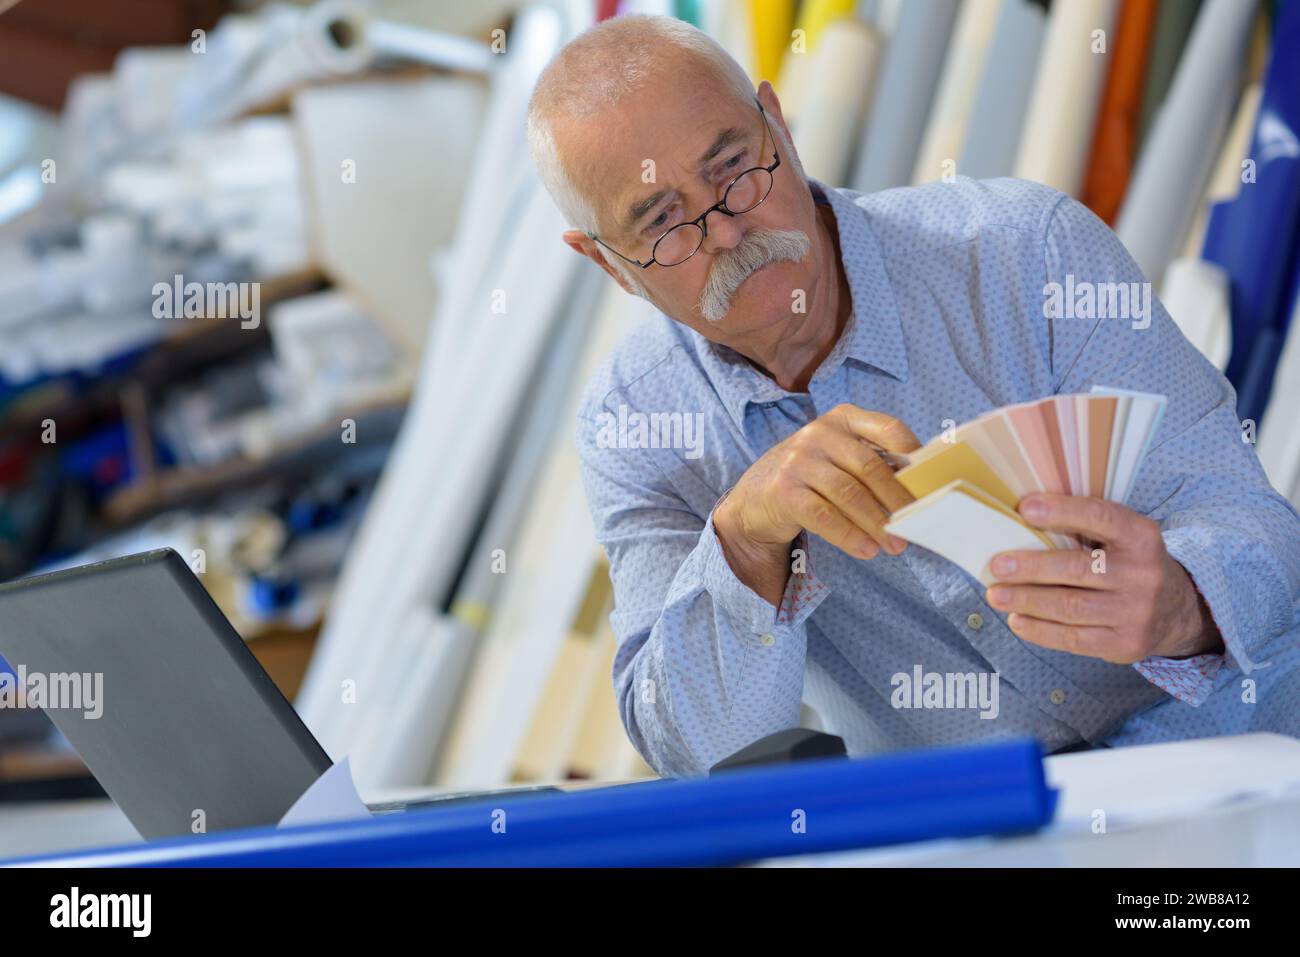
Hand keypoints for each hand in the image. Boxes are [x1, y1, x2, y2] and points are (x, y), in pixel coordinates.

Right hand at [715, 403, 920, 560]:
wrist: (753, 498)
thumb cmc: (809, 477)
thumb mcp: (838, 456)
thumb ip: (871, 461)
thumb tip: (920, 489)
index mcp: (842, 419)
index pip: (888, 429)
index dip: (914, 456)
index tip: (932, 484)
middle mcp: (819, 433)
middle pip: (871, 468)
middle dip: (898, 502)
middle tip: (917, 527)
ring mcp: (798, 461)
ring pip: (850, 494)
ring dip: (877, 524)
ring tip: (894, 546)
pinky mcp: (783, 491)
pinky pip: (824, 516)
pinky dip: (849, 536)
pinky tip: (866, 550)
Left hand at [984, 493, 1221, 663]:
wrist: (1177, 611)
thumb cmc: (1128, 564)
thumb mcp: (1122, 538)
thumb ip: (1084, 529)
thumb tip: (1020, 522)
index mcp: (1141, 536)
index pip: (1100, 517)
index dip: (1062, 510)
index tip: (1024, 508)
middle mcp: (1143, 574)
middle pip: (1078, 569)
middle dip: (1032, 567)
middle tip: (997, 565)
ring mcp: (1137, 612)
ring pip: (1070, 607)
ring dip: (1027, 601)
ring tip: (996, 595)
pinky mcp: (1126, 643)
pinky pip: (1073, 639)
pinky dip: (1039, 630)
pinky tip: (1017, 620)